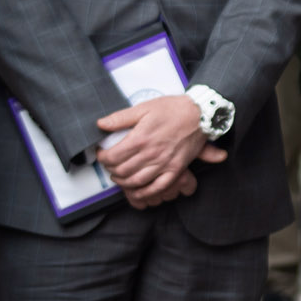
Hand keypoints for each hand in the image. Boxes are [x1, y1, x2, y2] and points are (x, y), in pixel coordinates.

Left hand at [97, 93, 217, 205]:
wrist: (200, 114)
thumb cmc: (173, 109)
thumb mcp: (144, 107)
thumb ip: (120, 118)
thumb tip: (101, 124)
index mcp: (140, 138)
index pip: (113, 156)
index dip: (103, 158)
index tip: (102, 154)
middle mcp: (151, 153)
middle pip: (122, 170)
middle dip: (111, 170)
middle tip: (109, 165)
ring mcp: (164, 163)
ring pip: (136, 181)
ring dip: (123, 182)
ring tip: (119, 176)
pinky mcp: (175, 169)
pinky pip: (157, 187)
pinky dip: (145, 192)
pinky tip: (137, 191)